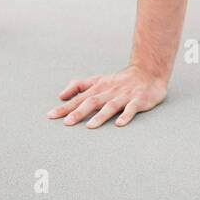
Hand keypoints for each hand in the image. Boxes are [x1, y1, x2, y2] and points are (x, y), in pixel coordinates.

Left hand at [47, 65, 168, 127]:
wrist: (148, 72)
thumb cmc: (121, 80)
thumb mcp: (98, 79)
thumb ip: (79, 86)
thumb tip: (61, 95)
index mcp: (99, 87)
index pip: (79, 98)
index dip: (65, 107)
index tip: (51, 116)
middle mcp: (109, 91)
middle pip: (92, 102)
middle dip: (79, 112)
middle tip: (66, 123)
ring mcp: (124, 96)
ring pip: (110, 106)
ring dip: (100, 116)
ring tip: (90, 126)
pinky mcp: (138, 100)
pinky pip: (131, 109)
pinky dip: (125, 116)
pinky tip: (119, 124)